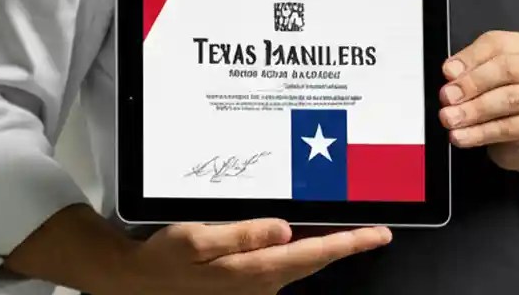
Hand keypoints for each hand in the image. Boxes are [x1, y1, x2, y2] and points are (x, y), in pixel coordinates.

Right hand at [109, 219, 391, 294]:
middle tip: (376, 232)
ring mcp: (255, 288)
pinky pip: (283, 266)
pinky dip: (300, 252)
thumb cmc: (166, 259)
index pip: (314, 252)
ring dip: (324, 247)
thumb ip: (243, 234)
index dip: (350, 243)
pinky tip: (303, 237)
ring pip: (301, 263)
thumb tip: (285, 229)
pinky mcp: (246, 286)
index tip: (380, 235)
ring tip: (348, 229)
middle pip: (315, 260)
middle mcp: (262, 283)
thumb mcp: (198, 239)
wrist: (138, 284)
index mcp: (254, 270)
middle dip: (347, 246)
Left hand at [438, 31, 518, 172]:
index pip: (496, 44)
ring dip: (473, 110)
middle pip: (506, 70)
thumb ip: (468, 68)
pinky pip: (508, 128)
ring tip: (450, 118)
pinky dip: (480, 133)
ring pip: (508, 100)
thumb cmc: (500, 93)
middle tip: (448, 97)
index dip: (469, 59)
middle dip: (472, 84)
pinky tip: (462, 136)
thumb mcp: (483, 73)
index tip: (447, 72)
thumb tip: (452, 72)